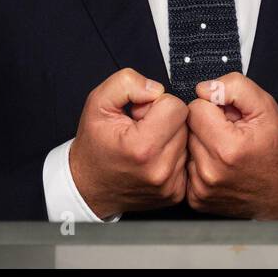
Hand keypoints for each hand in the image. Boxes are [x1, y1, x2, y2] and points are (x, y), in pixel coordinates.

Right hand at [68, 68, 188, 219]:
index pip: (176, 106)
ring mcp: (170, 184)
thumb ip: (126, 84)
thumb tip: (156, 89)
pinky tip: (153, 157)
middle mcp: (160, 170)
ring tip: (145, 144)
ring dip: (170, 136)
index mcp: (142, 148)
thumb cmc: (94, 146)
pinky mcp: (176, 193)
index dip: (157, 103)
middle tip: (140, 128)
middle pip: (185, 123)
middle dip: (165, 119)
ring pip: (188, 140)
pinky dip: (173, 153)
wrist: (89, 187)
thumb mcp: (98, 103)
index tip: (139, 114)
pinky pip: (187, 159)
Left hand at [184, 72, 277, 218]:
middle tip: (229, 133)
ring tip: (224, 150)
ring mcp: (201, 189)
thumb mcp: (266, 107)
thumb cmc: (275, 150)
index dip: (213, 106)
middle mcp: (210, 172)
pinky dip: (198, 163)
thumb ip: (235, 87)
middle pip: (187, 128)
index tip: (229, 117)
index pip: (196, 108)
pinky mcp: (196, 199)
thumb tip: (203, 89)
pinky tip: (218, 165)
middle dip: (206, 125)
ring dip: (201, 144)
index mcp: (227, 148)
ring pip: (184, 147)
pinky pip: (185, 168)